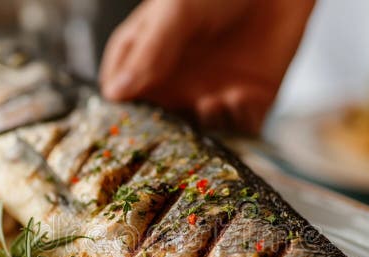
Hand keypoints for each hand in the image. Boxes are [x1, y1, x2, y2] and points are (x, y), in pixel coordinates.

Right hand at [99, 0, 314, 133]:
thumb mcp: (176, 11)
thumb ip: (150, 51)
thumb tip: (117, 92)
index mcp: (149, 57)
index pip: (122, 94)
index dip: (124, 113)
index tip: (132, 121)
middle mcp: (179, 81)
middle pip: (162, 123)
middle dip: (169, 132)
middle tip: (178, 124)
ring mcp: (213, 93)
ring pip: (202, 132)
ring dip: (207, 124)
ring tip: (213, 100)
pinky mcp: (250, 101)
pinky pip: (241, 128)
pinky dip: (239, 122)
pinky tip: (240, 96)